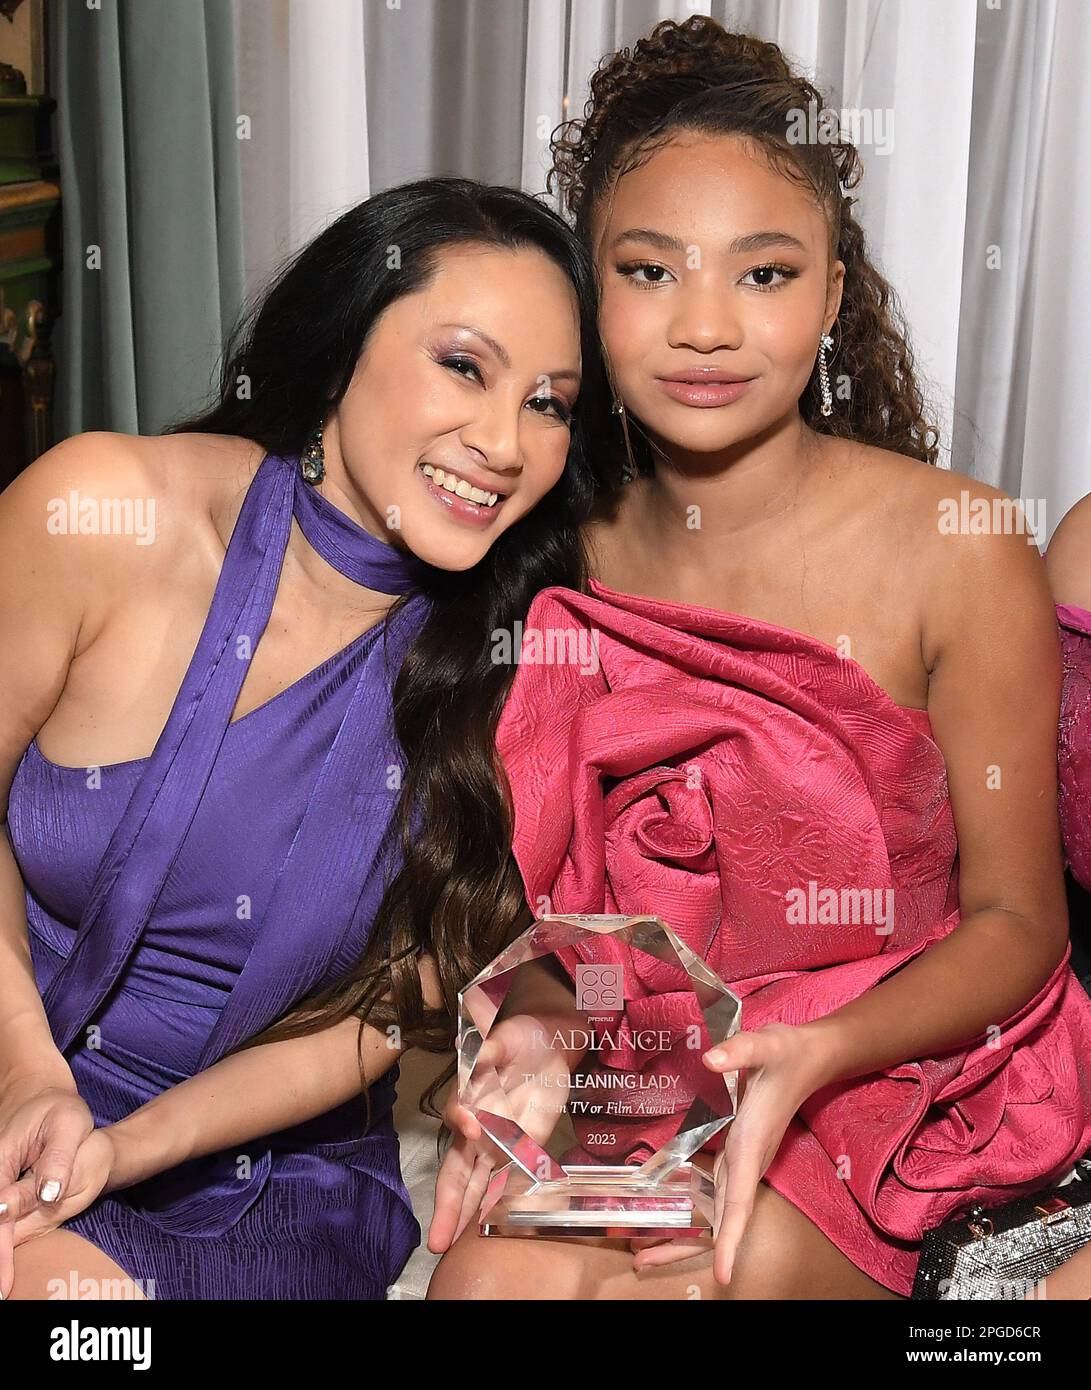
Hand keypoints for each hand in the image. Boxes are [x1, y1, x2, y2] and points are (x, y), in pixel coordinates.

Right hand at [0, 1073, 93, 1296]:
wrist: (43, 1098)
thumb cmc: (60, 1110)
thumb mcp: (69, 1125)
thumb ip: (58, 1160)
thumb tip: (49, 1196)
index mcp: (1, 1159)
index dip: (0, 1249)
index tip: (4, 1281)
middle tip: (5, 1292)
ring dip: (2, 1251)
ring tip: (7, 1285)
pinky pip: (0, 1219)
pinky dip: (3, 1240)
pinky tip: (7, 1266)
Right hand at [427, 1013, 573, 1253]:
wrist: (549, 1045)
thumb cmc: (518, 1037)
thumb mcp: (502, 1035)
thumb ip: (486, 1046)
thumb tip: (467, 1033)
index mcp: (470, 1097)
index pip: (459, 1115)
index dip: (463, 1121)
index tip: (473, 1125)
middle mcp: (479, 1127)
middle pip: (460, 1171)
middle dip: (450, 1206)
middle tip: (439, 1241)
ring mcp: (501, 1142)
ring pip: (480, 1185)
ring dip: (470, 1216)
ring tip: (458, 1247)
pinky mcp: (525, 1148)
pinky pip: (512, 1180)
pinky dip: (503, 1205)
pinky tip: (494, 1229)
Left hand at [631, 1021, 837, 1284]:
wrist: (808, 1057)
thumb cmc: (787, 1053)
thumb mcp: (764, 1045)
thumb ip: (738, 1052)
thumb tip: (711, 1060)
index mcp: (751, 1146)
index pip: (740, 1202)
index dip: (731, 1239)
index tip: (723, 1275)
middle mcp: (746, 1160)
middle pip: (721, 1219)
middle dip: (686, 1246)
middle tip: (642, 1262)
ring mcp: (742, 1159)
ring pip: (715, 1209)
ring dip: (684, 1233)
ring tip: (645, 1252)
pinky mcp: (737, 1151)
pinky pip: (714, 1191)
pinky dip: (693, 1209)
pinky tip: (672, 1215)